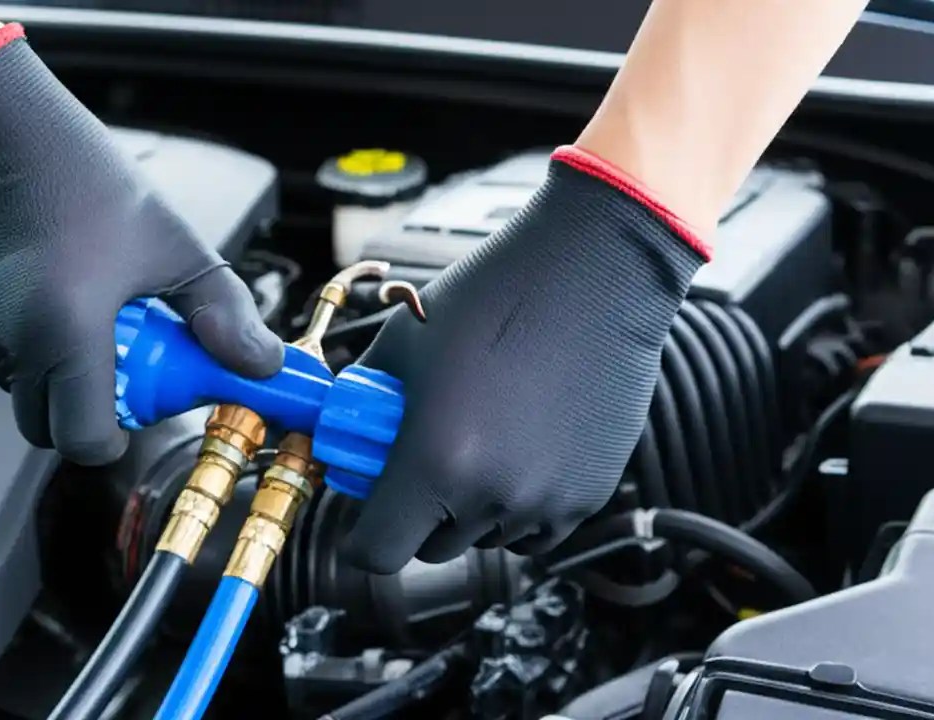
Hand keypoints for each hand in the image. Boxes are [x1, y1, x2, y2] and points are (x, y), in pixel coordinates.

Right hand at [0, 32, 281, 464]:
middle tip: (119, 364)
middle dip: (86, 411)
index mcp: (69, 332)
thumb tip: (261, 365)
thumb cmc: (89, 181)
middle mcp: (13, 342)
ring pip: (24, 391)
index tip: (136, 416)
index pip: (84, 440)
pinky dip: (26, 345)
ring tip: (84, 312)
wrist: (1, 132)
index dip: (113, 440)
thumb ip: (224, 314)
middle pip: (49, 426)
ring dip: (57, 374)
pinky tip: (48, 294)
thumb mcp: (175, 247)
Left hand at [342, 147, 707, 572]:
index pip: (377, 554)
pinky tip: (520, 447)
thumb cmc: (493, 297)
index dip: (364, 538)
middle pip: (432, 549)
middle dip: (419, 516)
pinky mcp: (588, 494)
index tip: (369, 514)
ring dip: (473, 509)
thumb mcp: (403, 343)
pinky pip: (537, 528)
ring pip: (487, 539)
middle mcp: (493, 495)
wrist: (591, 273)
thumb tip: (341, 430)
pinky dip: (520, 504)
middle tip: (424, 462)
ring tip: (481, 440)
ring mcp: (546, 500)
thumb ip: (363, 400)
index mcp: (434, 463)